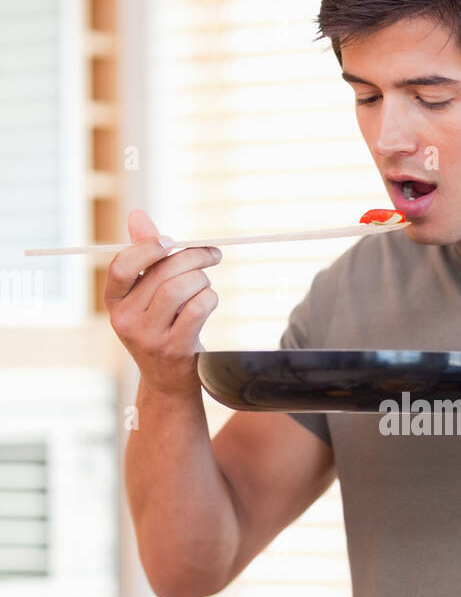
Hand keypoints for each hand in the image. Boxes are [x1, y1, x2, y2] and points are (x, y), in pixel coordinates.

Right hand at [104, 210, 221, 395]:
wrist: (169, 381)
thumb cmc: (161, 326)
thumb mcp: (146, 294)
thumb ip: (143, 255)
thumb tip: (136, 215)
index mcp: (114, 302)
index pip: (121, 266)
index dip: (147, 248)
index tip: (171, 241)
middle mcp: (125, 320)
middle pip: (160, 274)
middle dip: (191, 258)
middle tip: (211, 254)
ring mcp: (149, 337)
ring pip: (179, 288)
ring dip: (201, 278)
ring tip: (206, 284)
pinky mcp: (174, 348)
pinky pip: (198, 308)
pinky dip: (210, 298)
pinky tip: (209, 301)